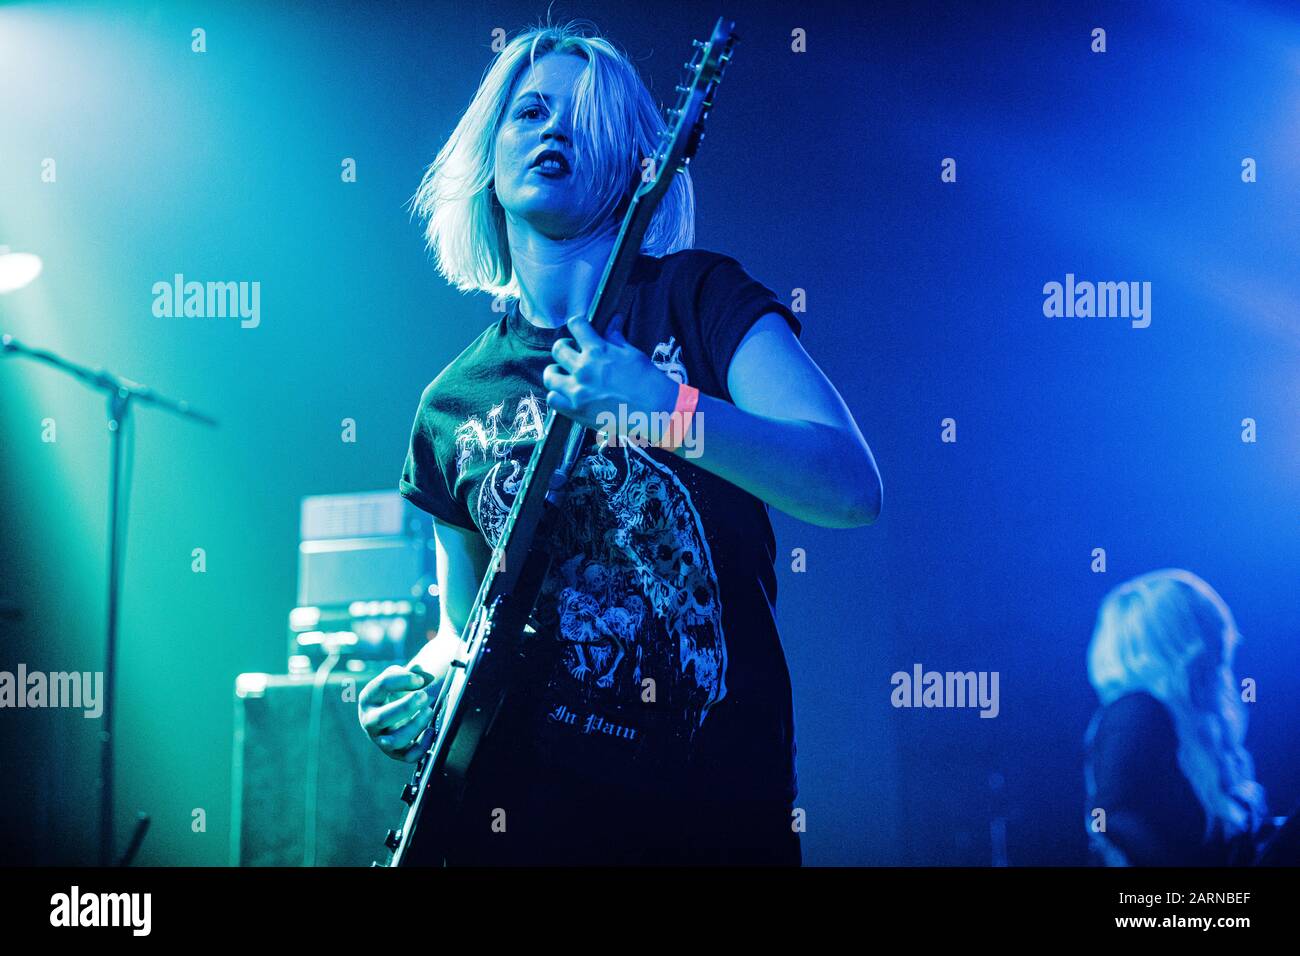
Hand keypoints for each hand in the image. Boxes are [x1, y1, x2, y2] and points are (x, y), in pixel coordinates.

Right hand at [358, 665, 438, 761]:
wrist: (393, 714)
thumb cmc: (395, 694)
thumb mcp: (398, 678)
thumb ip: (410, 672)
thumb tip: (420, 672)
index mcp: (369, 698)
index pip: (381, 686)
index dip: (403, 680)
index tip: (420, 680)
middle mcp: (370, 721)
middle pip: (383, 718)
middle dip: (406, 706)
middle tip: (424, 695)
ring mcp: (381, 739)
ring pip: (395, 740)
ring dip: (415, 725)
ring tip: (429, 711)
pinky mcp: (395, 753)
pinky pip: (408, 756)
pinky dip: (422, 746)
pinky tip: (431, 731)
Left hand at [543, 314, 678, 439]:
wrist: (656, 411)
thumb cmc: (648, 381)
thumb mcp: (632, 354)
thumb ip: (616, 337)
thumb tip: (614, 319)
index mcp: (598, 351)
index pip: (576, 325)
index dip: (577, 324)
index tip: (579, 330)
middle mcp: (584, 369)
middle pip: (558, 349)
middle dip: (564, 348)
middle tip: (572, 354)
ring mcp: (578, 391)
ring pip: (550, 375)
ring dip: (556, 372)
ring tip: (564, 375)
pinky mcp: (576, 411)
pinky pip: (552, 399)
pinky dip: (557, 395)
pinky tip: (566, 394)